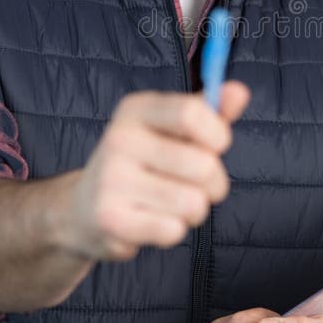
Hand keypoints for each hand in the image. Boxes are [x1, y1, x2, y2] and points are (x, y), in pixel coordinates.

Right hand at [57, 81, 249, 259]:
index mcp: (137, 109)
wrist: (83, 208)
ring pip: (193, 203)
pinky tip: (151, 221)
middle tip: (196, 186)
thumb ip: (209, 111)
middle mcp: (120, 138)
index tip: (217, 145)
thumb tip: (240, 92)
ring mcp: (112, 179)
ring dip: (194, 211)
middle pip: (203, 165)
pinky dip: (173, 231)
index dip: (218, 135)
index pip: (192, 114)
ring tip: (173, 205)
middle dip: (215, 184)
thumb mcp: (171, 129)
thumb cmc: (143, 163)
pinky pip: (173, 230)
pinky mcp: (110, 218)